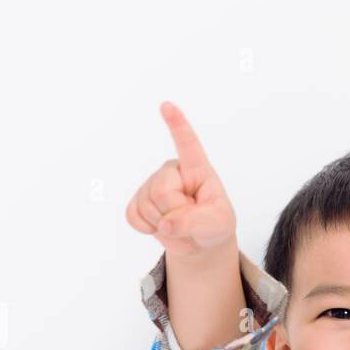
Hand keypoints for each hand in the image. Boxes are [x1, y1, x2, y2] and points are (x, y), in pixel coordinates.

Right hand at [125, 101, 236, 257]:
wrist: (199, 244)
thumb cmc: (213, 225)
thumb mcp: (216, 224)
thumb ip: (194, 221)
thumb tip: (165, 224)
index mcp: (196, 169)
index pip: (187, 144)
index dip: (177, 125)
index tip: (166, 105)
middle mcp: (171, 172)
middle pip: (161, 192)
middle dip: (175, 213)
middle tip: (190, 218)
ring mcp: (152, 184)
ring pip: (147, 205)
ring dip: (164, 224)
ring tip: (178, 223)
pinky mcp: (138, 201)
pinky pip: (133, 215)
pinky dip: (146, 227)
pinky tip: (159, 226)